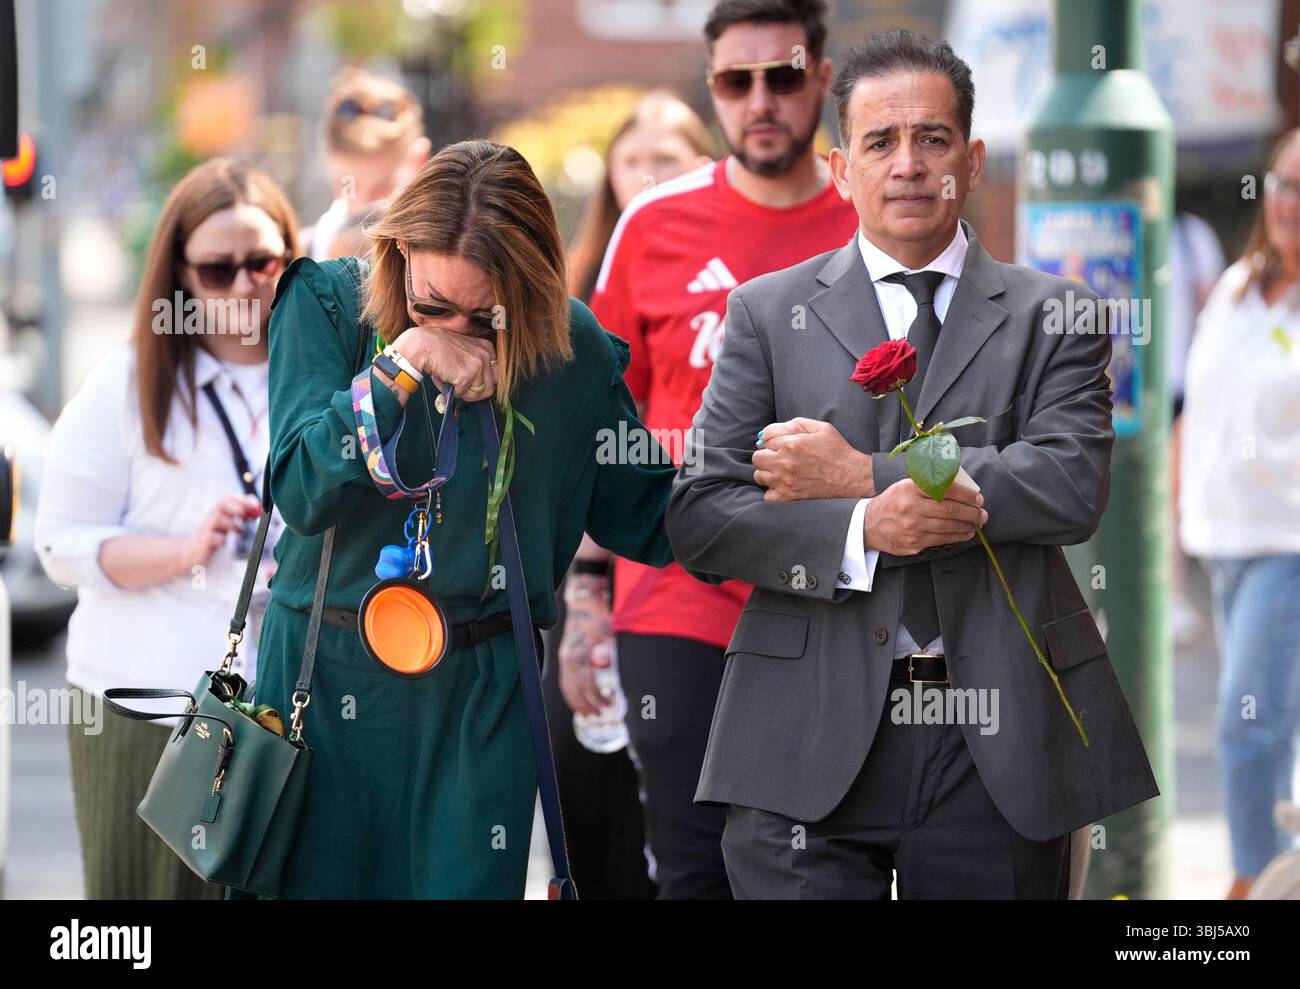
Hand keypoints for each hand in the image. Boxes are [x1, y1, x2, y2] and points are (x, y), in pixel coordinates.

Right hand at [183, 494, 260, 568]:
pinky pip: (212, 537)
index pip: (228, 498)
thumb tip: (257, 508)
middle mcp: (211, 517)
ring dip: (232, 524)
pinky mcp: (203, 541)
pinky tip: (225, 543)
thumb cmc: (212, 536)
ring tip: (238, 531)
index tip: (256, 507)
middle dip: (238, 508)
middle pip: (222, 504)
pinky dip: (222, 539)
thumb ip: (241, 514)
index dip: (243, 500)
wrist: (190, 552)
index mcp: (218, 512)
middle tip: (246, 517)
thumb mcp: (226, 523)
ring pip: (217, 519)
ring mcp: (205, 529)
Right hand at [391, 325, 496, 401]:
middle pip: (489, 388)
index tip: (472, 383)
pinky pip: (463, 394)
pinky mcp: (466, 375)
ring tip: (451, 379)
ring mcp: (477, 365)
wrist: (423, 345)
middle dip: (474, 391)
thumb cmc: (440, 349)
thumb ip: (477, 365)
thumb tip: (482, 387)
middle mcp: (485, 355)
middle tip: (460, 385)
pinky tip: (445, 378)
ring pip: (477, 394)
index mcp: (487, 348)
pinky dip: (452, 390)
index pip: (496, 375)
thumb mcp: (466, 351)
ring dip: (462, 391)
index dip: (483, 382)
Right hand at [558, 579, 612, 716]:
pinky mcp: (565, 657)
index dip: (598, 697)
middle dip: (587, 705)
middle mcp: (568, 656)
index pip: (587, 682)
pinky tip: (580, 704)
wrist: (585, 602)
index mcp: (579, 651)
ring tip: (590, 716)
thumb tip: (604, 662)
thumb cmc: (601, 616)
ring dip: (577, 703)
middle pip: (574, 689)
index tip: (610, 707)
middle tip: (601, 716)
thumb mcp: (609, 628)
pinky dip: (572, 694)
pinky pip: (566, 681)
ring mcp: (565, 657)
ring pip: (567, 687)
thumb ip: (608, 646)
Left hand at [752, 418, 872, 500]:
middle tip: (780, 458)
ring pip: (759, 476)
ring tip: (782, 472)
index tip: (784, 446)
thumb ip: (792, 424)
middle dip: (767, 456)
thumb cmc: (837, 450)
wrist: (852, 477)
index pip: (765, 440)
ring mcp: (784, 481)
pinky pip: (767, 495)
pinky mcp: (788, 497)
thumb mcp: (820, 428)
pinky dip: (772, 491)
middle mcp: (784, 462)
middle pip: (757, 458)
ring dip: (768, 472)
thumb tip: (765, 434)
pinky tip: (783, 485)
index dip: (774, 442)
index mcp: (791, 443)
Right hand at [864, 480, 986, 555]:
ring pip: (948, 527)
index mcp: (911, 489)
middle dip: (971, 513)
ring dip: (967, 526)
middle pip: (950, 510)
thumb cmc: (893, 502)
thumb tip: (960, 487)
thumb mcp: (906, 486)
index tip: (978, 498)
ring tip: (977, 524)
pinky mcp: (914, 542)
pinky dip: (957, 536)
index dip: (966, 495)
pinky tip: (965, 533)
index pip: (946, 490)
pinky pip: (941, 540)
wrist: (869, 525)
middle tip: (982, 514)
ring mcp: (913, 527)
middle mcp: (911, 507)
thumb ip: (929, 485)